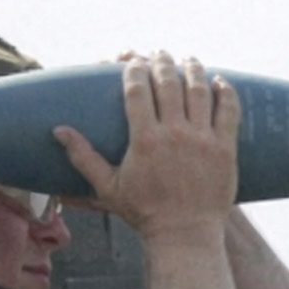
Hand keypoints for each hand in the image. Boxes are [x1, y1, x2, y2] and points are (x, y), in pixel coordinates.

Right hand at [52, 51, 240, 242]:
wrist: (185, 234)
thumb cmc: (145, 212)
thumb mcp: (108, 187)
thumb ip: (83, 156)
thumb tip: (58, 130)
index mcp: (144, 139)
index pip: (137, 90)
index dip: (134, 69)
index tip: (133, 60)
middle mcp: (174, 133)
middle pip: (168, 83)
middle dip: (162, 62)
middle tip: (160, 54)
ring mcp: (203, 139)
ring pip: (199, 91)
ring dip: (193, 70)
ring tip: (188, 59)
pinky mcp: (225, 148)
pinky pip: (229, 111)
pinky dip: (226, 92)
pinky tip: (220, 82)